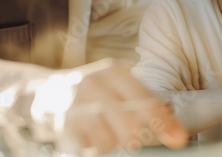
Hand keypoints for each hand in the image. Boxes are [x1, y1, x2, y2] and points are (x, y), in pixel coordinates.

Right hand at [60, 59, 188, 154]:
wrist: (43, 91)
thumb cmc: (88, 91)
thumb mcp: (115, 86)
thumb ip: (143, 103)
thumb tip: (174, 129)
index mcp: (113, 72)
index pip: (145, 99)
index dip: (163, 121)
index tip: (178, 138)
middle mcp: (95, 85)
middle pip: (128, 124)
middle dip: (135, 137)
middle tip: (132, 138)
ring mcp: (77, 105)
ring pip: (110, 140)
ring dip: (111, 142)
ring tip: (103, 131)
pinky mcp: (63, 125)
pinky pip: (91, 147)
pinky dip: (95, 147)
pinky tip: (89, 134)